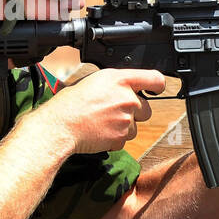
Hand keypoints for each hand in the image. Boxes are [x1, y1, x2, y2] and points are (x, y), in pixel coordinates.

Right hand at [30, 68, 165, 154]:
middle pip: (147, 109)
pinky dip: (114, 139)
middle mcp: (127, 98)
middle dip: (135, 113)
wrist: (60, 126)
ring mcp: (126, 119)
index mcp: (120, 80)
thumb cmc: (70, 103)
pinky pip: (124, 140)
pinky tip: (99, 132)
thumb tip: (124, 88)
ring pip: (136, 127)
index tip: (155, 90)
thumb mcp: (93, 81)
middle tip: (113, 112)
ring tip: (102, 123)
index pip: (154, 79)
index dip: (157, 86)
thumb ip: (115, 84)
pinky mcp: (121, 138)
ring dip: (124, 127)